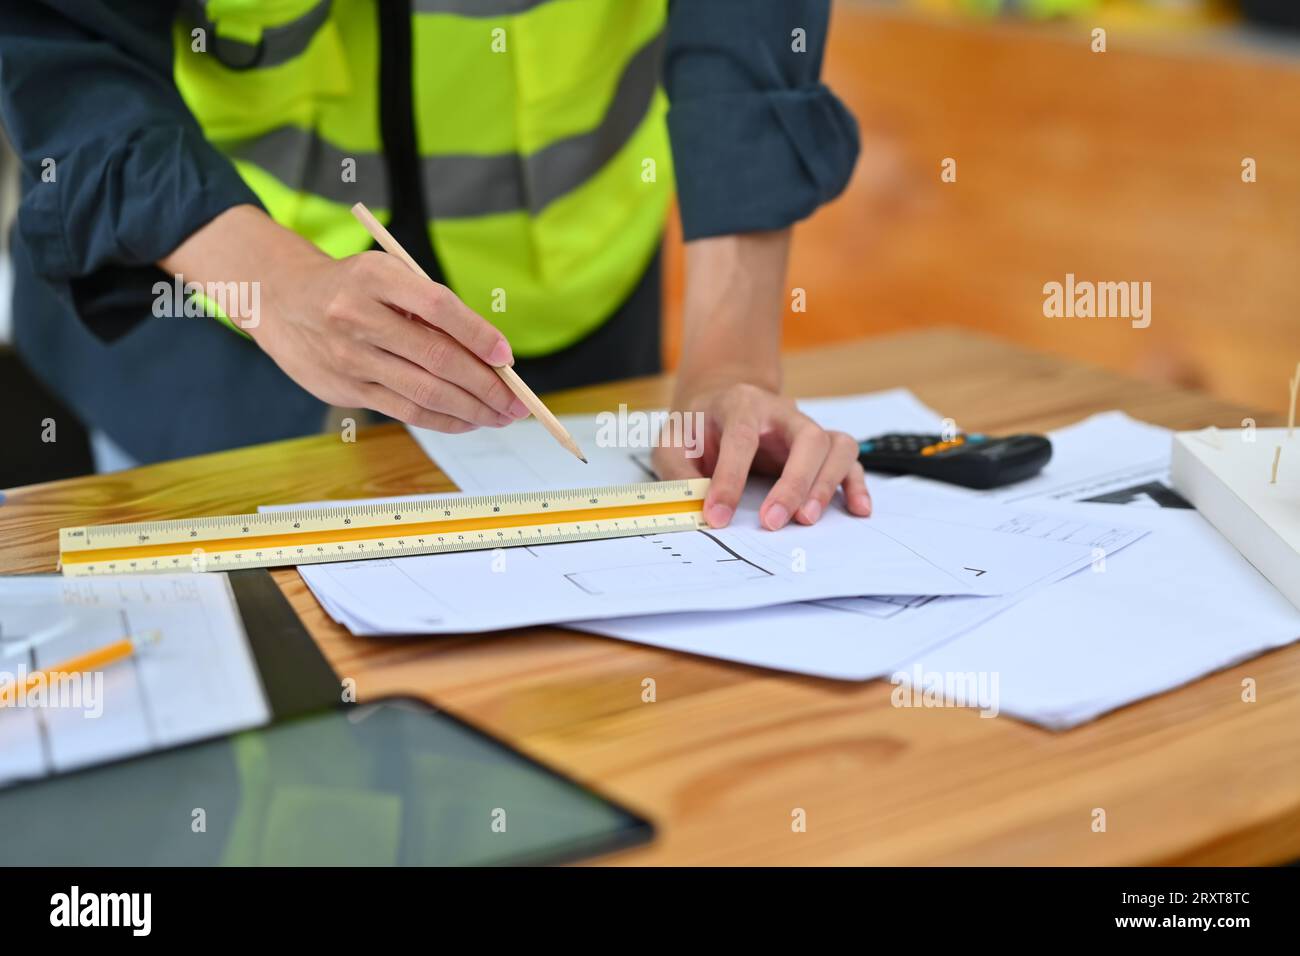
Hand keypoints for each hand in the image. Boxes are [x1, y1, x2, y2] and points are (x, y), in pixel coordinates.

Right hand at [161, 205, 528, 432]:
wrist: (280, 299)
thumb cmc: (352, 287)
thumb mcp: (388, 277)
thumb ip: (432, 309)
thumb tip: (492, 355)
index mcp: (375, 277)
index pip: (438, 308)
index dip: (478, 336)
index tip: (507, 358)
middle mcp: (358, 316)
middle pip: (436, 358)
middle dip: (486, 385)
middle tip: (518, 401)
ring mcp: (350, 357)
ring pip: (424, 391)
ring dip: (472, 410)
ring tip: (502, 416)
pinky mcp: (346, 389)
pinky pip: (406, 410)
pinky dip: (444, 419)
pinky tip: (469, 421)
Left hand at [652, 381, 871, 529]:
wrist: (721, 404)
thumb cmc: (698, 428)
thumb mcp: (672, 443)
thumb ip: (678, 473)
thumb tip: (695, 508)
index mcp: (740, 404)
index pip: (742, 439)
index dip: (730, 479)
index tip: (717, 517)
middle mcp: (782, 413)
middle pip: (807, 438)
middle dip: (794, 483)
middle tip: (773, 521)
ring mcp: (806, 429)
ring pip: (837, 446)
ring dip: (827, 484)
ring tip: (807, 519)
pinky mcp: (821, 449)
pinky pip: (850, 461)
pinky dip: (857, 485)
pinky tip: (857, 509)